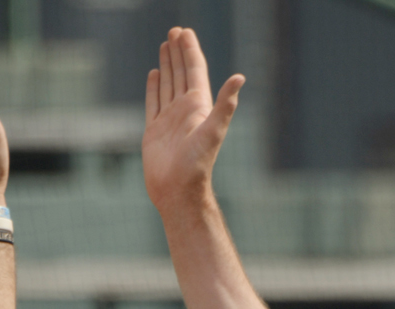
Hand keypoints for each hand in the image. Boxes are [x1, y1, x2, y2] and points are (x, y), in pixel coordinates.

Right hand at [143, 26, 244, 212]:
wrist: (177, 191)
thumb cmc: (197, 165)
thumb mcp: (213, 131)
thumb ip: (225, 105)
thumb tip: (240, 78)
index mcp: (199, 105)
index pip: (194, 70)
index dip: (190, 50)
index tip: (184, 32)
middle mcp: (185, 109)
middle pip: (181, 72)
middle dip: (178, 51)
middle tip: (174, 31)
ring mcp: (169, 119)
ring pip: (168, 84)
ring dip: (167, 64)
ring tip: (165, 45)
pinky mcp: (154, 130)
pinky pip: (153, 102)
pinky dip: (154, 87)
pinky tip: (154, 74)